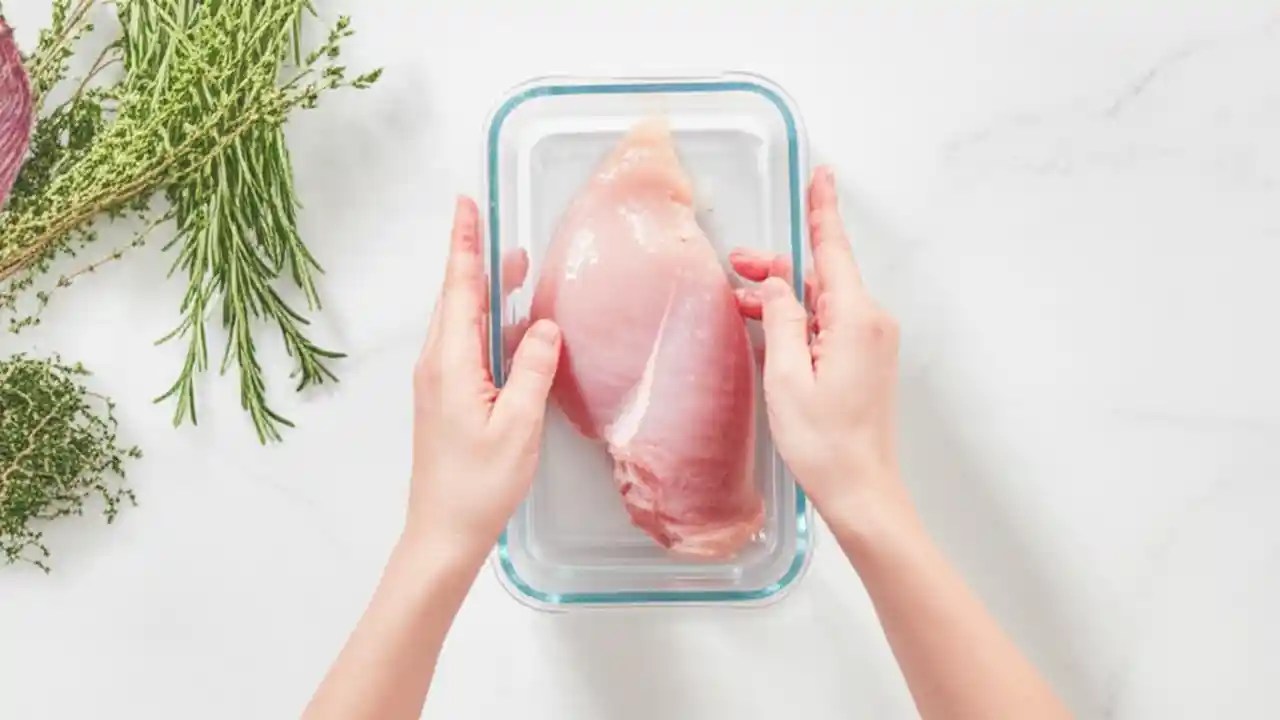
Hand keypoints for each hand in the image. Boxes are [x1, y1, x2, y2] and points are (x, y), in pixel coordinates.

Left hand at [407, 197, 561, 559]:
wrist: (443, 534)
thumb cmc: (478, 485)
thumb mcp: (518, 425)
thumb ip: (533, 369)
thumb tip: (543, 325)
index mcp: (451, 363)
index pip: (459, 288)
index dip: (464, 244)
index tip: (465, 205)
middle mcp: (438, 365)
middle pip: (459, 299)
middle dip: (478, 260)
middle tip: (499, 229)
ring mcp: (440, 383)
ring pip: (464, 323)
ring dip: (487, 294)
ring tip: (514, 269)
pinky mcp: (448, 400)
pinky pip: (469, 348)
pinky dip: (490, 327)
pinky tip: (514, 332)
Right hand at [730, 167, 903, 526]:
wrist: (862, 491)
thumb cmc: (826, 443)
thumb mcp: (787, 376)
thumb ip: (780, 319)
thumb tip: (776, 283)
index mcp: (856, 319)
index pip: (834, 250)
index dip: (823, 211)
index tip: (822, 176)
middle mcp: (871, 323)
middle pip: (823, 275)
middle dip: (781, 266)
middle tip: (737, 264)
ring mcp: (871, 342)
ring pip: (822, 301)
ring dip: (785, 297)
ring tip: (742, 300)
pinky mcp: (865, 360)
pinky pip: (828, 324)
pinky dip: (798, 320)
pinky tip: (770, 328)